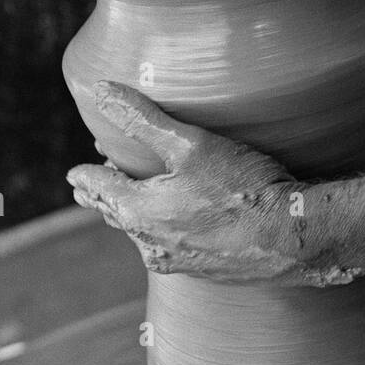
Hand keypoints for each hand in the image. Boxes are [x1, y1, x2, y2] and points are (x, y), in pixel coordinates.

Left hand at [66, 81, 359, 285]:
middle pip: (116, 215)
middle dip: (103, 198)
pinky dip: (164, 231)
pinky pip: (170, 248)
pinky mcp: (202, 272)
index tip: (74, 173)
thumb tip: (102, 92)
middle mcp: (149, 243)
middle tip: (91, 188)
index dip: (85, 176)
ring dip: (134, 215)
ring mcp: (175, 262)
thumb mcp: (191, 142)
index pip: (98, 189)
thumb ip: (144, 118)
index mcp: (138, 211)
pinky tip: (180, 224)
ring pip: (143, 235)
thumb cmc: (241, 187)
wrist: (290, 238)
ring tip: (134, 202)